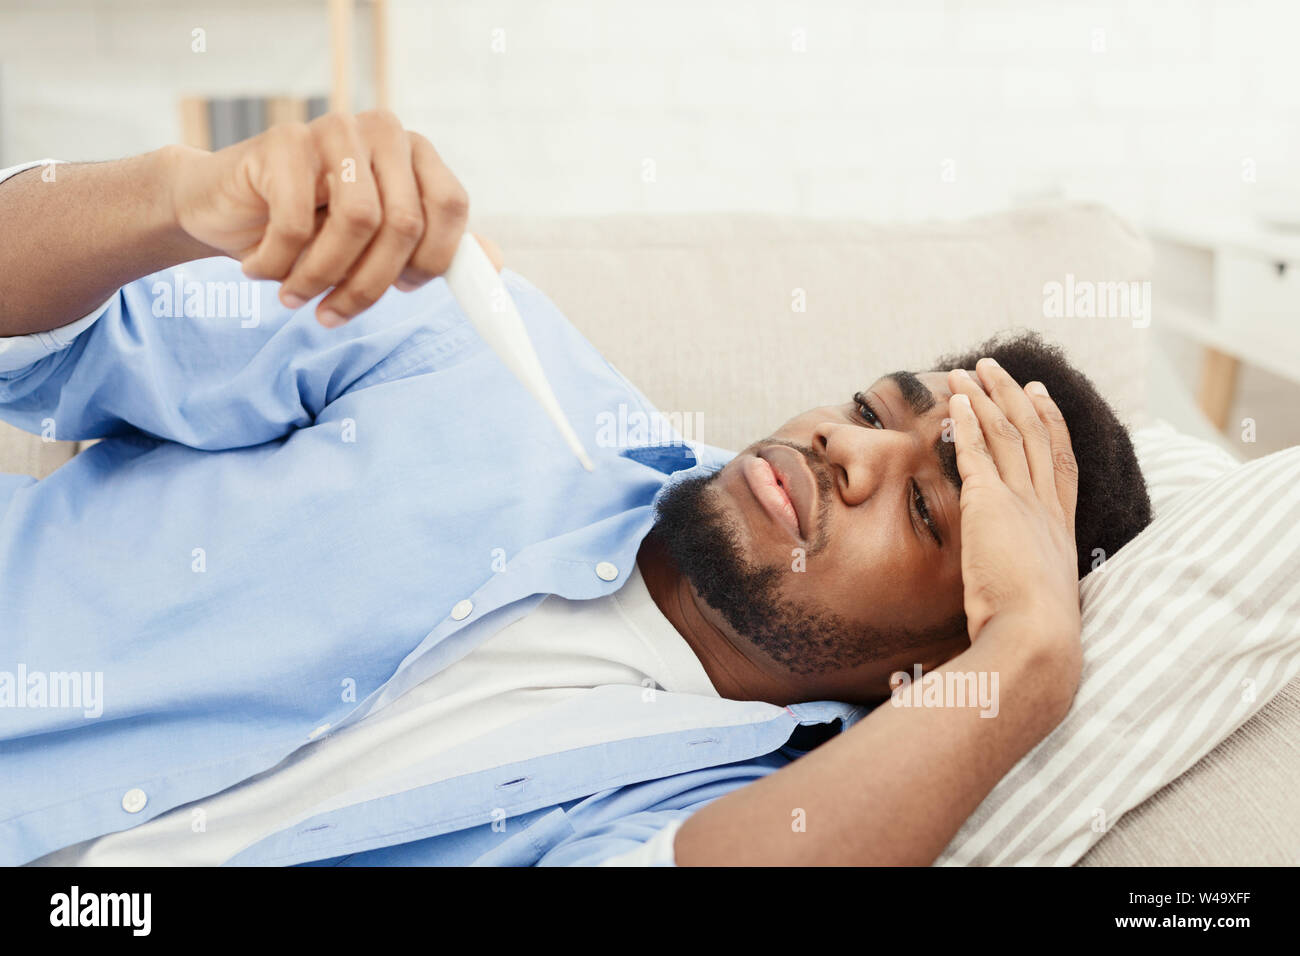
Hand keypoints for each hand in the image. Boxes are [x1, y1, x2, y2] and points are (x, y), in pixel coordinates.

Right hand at [168, 110, 500, 326]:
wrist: (226, 208)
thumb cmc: (310, 230)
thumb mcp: (378, 245)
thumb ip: (435, 249)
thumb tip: (496, 265)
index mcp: (416, 153)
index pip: (452, 206)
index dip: (432, 260)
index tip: (401, 290)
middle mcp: (382, 132)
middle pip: (405, 223)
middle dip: (370, 284)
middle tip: (333, 313)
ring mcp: (333, 129)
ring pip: (357, 222)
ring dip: (322, 277)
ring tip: (295, 297)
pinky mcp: (282, 140)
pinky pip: (296, 221)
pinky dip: (278, 262)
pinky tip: (260, 269)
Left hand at [945, 360, 1081, 659]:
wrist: (1037, 637)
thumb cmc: (1034, 634)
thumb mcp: (1034, 599)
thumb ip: (1022, 579)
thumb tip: (1005, 590)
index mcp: (1062, 528)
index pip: (1060, 462)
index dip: (1051, 424)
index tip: (1041, 396)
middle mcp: (1047, 507)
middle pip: (1034, 435)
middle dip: (1014, 397)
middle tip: (997, 368)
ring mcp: (1022, 501)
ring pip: (1005, 434)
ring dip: (986, 398)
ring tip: (969, 371)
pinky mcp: (991, 503)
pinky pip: (976, 451)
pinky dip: (966, 422)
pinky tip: (956, 401)